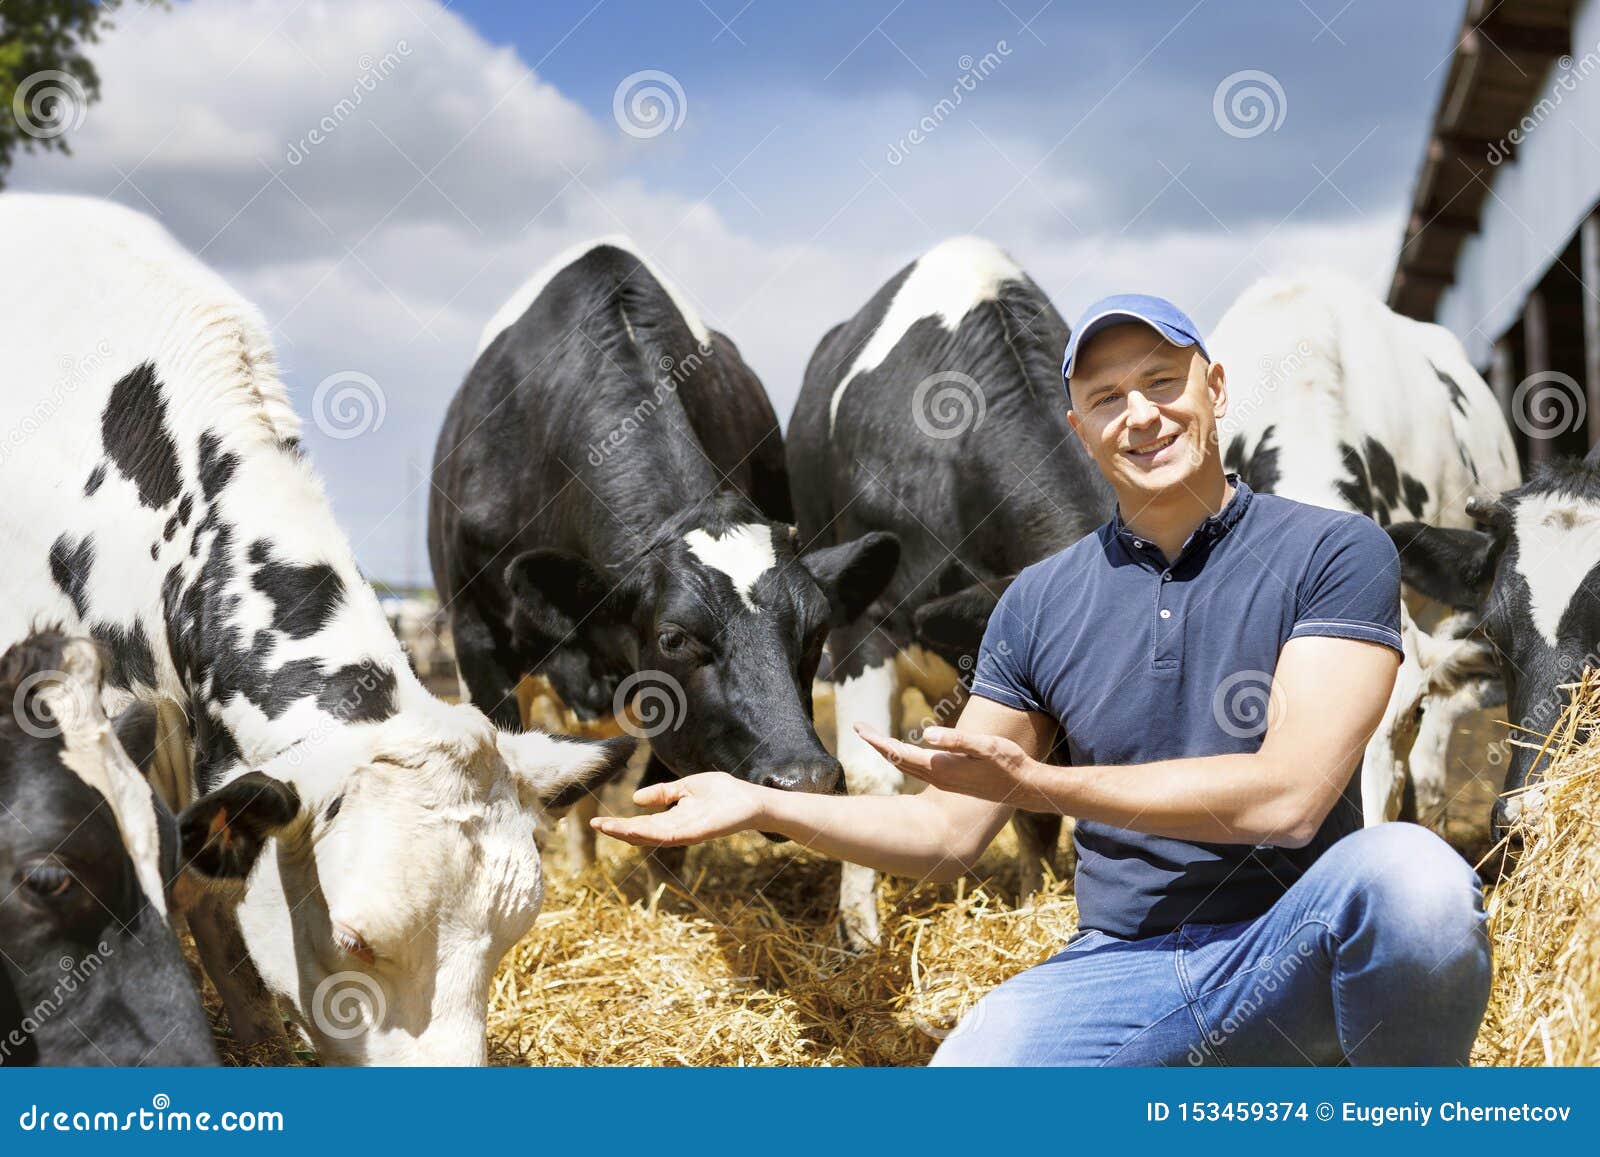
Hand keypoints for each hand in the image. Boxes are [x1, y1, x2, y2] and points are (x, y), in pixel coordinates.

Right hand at [590, 772, 769, 847]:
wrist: (750, 799)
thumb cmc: (722, 792)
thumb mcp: (686, 788)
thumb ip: (663, 793)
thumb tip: (635, 799)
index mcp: (672, 818)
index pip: (641, 824)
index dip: (619, 823)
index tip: (597, 821)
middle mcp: (676, 829)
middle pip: (642, 833)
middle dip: (618, 830)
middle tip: (595, 825)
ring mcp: (685, 833)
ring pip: (652, 837)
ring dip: (629, 833)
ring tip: (609, 828)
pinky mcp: (697, 833)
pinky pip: (670, 836)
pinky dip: (651, 834)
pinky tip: (635, 831)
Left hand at [853, 724, 1039, 806]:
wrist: (1024, 788)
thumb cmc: (1008, 763)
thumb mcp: (985, 746)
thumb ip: (956, 741)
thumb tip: (926, 734)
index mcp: (940, 768)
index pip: (899, 752)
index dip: (877, 740)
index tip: (859, 727)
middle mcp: (937, 777)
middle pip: (897, 759)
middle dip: (877, 743)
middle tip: (859, 728)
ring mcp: (943, 781)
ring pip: (906, 765)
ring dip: (889, 751)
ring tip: (875, 738)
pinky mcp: (950, 781)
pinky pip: (917, 768)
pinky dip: (903, 758)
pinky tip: (905, 751)